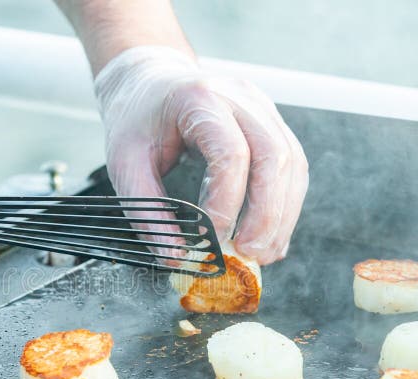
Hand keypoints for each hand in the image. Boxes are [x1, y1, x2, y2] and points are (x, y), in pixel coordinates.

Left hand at [95, 46, 307, 264]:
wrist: (147, 80)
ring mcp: (260, 106)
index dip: (228, 203)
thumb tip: (176, 259)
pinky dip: (285, 203)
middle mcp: (239, 97)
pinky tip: (272, 233)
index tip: (215, 240)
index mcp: (199, 99)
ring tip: (265, 252)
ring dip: (283, 214)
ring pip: (292, 162)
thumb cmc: (136, 118)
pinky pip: (291, 164)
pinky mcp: (270, 121)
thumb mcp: (125, 163)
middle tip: (251, 254)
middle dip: (268, 214)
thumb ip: (148, 212)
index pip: (231, 153)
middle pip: (274, 156)